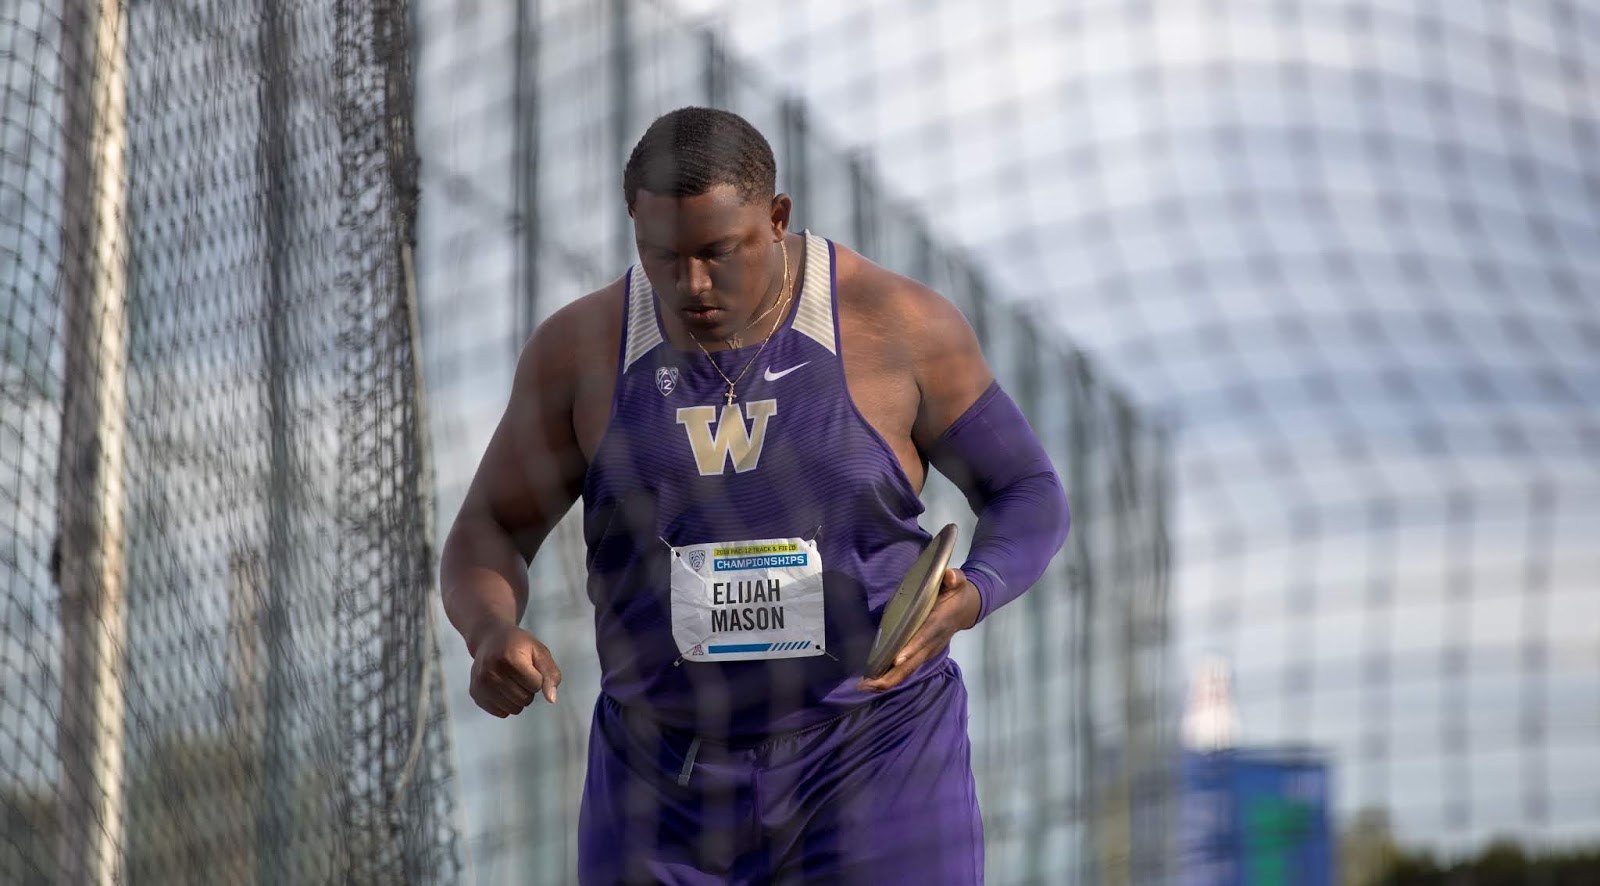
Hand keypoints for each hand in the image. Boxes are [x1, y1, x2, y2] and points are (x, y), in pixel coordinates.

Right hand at [468, 621, 562, 717]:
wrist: (489, 638)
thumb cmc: (518, 645)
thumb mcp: (539, 652)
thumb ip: (550, 674)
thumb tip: (551, 700)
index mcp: (509, 659)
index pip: (536, 685)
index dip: (538, 676)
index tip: (529, 665)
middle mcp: (491, 672)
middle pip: (525, 699)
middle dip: (528, 688)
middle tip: (520, 672)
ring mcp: (481, 684)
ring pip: (514, 709)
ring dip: (518, 697)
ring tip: (511, 679)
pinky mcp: (475, 694)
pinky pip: (501, 713)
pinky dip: (506, 703)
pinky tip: (501, 686)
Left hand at [858, 568, 980, 693]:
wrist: (966, 609)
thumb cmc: (957, 593)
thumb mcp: (958, 582)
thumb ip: (954, 579)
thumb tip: (950, 577)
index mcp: (938, 623)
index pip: (925, 637)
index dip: (912, 648)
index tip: (897, 660)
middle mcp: (932, 642)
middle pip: (912, 663)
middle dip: (891, 675)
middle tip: (868, 683)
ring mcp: (927, 651)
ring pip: (907, 670)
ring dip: (886, 680)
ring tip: (864, 686)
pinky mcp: (922, 654)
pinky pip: (905, 669)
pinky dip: (890, 677)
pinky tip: (872, 682)